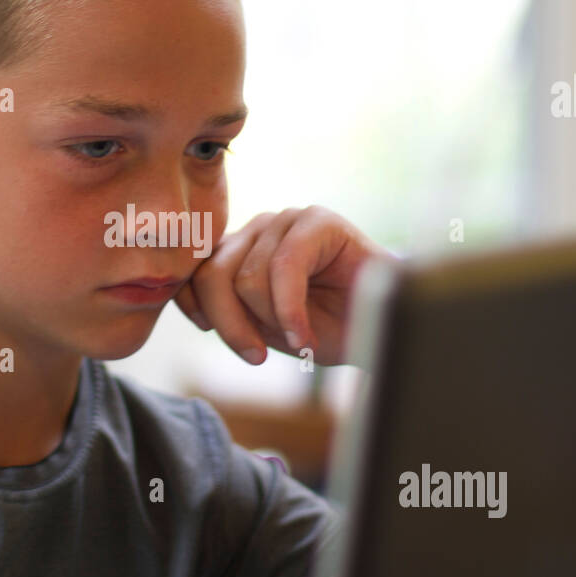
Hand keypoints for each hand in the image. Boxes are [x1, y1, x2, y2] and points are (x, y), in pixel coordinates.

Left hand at [174, 206, 385, 366]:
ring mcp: (288, 220)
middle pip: (212, 274)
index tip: (208, 332)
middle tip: (256, 356)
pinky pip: (284, 268)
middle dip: (229, 325)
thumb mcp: (264, 326)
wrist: (384, 329)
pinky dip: (290, 311)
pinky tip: (305, 338)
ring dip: (270, 322)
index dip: (192, 304)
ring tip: (298, 341)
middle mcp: (259, 228)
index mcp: (240, 248)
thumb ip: (229, 309)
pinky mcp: (318, 221)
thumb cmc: (326, 328)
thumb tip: (191, 303)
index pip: (193, 269)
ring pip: (247, 277)